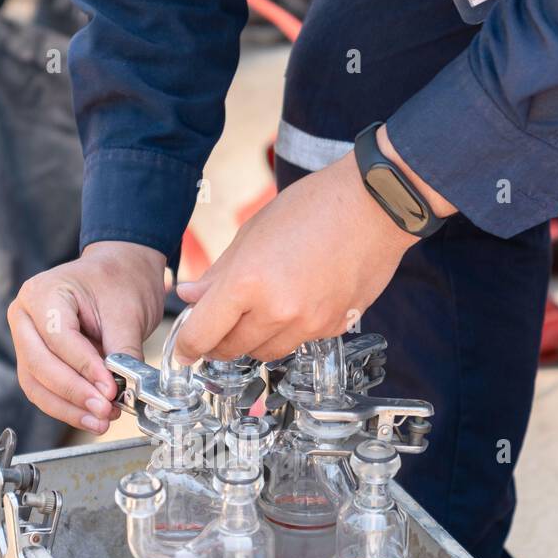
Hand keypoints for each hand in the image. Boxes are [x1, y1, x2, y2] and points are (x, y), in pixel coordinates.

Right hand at [8, 241, 166, 431]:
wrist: (119, 272)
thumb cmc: (120, 281)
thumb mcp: (128, 312)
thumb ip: (123, 352)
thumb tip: (126, 391)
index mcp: (42, 293)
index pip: (58, 338)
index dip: (84, 367)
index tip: (111, 388)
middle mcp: (24, 316)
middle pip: (40, 364)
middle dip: (75, 392)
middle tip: (105, 409)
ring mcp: (25, 340)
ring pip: (37, 385)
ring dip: (69, 408)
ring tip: (102, 420)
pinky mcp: (36, 361)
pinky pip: (44, 391)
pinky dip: (68, 407)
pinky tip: (92, 417)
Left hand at [175, 125, 453, 362]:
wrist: (375, 205)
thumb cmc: (312, 207)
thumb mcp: (253, 232)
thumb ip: (218, 273)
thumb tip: (189, 297)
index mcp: (247, 282)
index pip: (202, 334)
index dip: (186, 346)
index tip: (182, 350)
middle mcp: (276, 310)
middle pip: (232, 349)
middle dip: (218, 343)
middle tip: (217, 328)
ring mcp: (307, 324)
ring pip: (264, 352)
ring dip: (253, 340)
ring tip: (258, 312)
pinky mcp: (332, 329)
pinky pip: (298, 342)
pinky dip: (287, 331)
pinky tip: (294, 303)